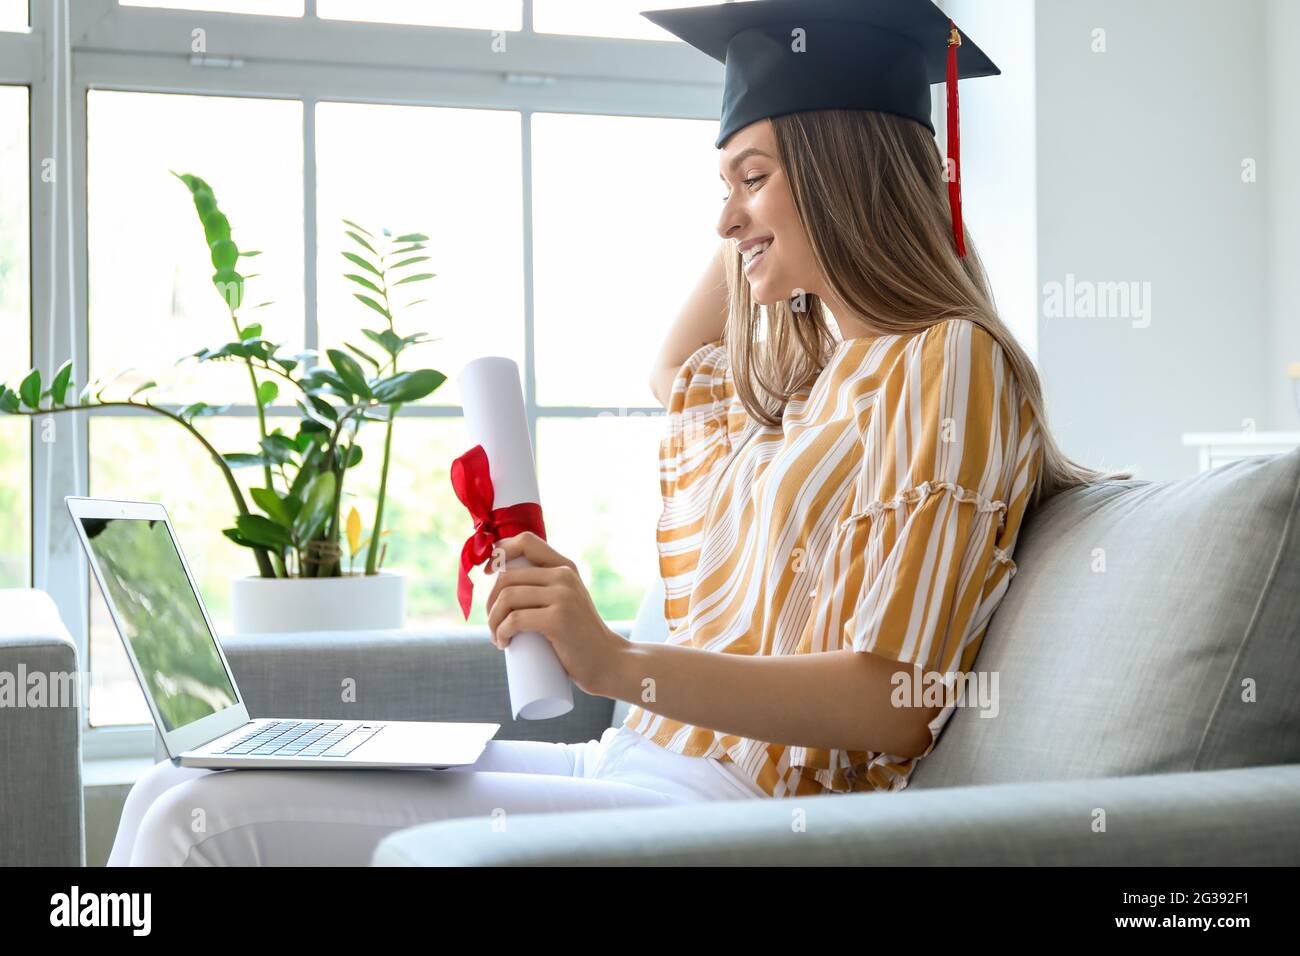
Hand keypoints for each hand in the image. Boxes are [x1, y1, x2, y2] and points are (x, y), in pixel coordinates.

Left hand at [484, 531, 624, 697]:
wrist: (607, 661)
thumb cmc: (579, 636)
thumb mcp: (567, 600)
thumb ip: (546, 586)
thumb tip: (502, 580)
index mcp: (565, 567)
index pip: (525, 541)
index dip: (500, 552)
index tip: (488, 573)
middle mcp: (564, 576)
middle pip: (507, 577)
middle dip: (490, 602)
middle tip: (494, 624)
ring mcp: (562, 596)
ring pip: (507, 598)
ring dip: (493, 620)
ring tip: (498, 637)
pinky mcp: (558, 620)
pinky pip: (514, 620)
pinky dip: (501, 633)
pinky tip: (503, 643)